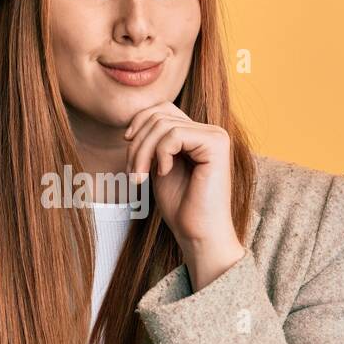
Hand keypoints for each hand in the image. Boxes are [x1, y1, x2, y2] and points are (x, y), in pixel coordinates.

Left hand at [123, 102, 242, 288]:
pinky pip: (174, 135)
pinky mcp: (217, 144)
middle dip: (137, 143)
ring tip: (140, 178)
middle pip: (159, 115)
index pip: (162, 109)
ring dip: (143, 152)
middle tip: (132, 173)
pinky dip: (160, 154)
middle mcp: (210, 131)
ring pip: (163, 124)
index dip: (139, 122)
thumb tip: (137, 119)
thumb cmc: (180, 207)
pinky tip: (163, 173)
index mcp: (198, 134)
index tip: (127, 144)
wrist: (198, 234)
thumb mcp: (159, 166)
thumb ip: (154, 142)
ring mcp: (216, 136)